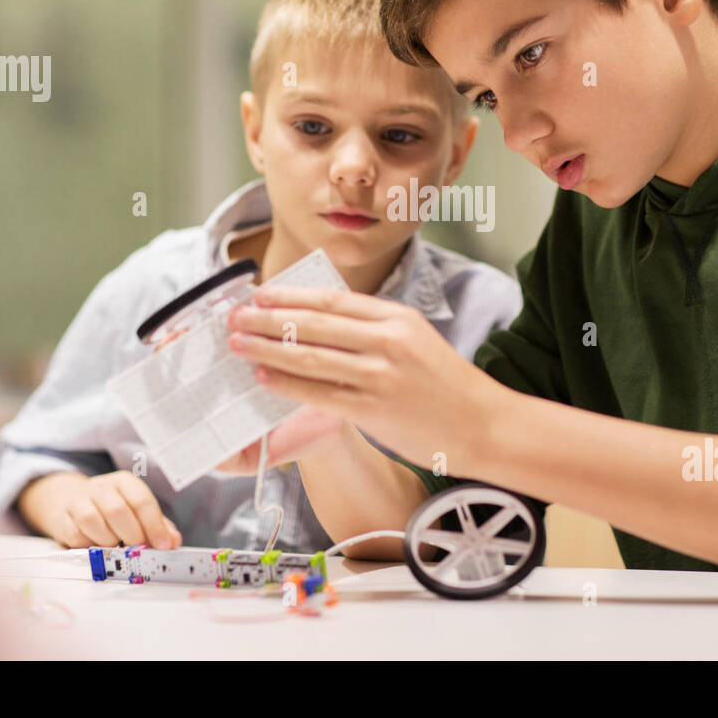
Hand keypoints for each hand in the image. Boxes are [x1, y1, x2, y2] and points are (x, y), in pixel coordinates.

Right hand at [18, 471, 182, 549]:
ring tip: (115, 547)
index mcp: (124, 482)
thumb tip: (173, 541)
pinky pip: (75, 534)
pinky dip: (88, 545)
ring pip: (92, 520)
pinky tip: (96, 546)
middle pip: (118, 510)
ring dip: (108, 540)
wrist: (67, 501)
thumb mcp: (135, 511)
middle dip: (132, 535)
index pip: (142, 500)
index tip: (163, 545)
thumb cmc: (109, 509)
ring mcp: (78, 501)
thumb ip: (156, 525)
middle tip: (139, 550)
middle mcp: (101, 487)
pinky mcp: (61, 517)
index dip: (155, 526)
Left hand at [225, 286, 504, 472]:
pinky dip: (286, 383)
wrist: (482, 424)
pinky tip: (263, 377)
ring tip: (237, 343)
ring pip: (310, 357)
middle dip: (267, 318)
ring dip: (267, 348)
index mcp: (398, 317)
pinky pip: (319, 393)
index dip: (290, 295)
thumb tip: (320, 322)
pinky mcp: (374, 410)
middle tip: (235, 316)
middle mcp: (388, 340)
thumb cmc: (446, 385)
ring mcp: (380, 375)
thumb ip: (374, 328)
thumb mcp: (416, 339)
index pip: (332, 299)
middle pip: (314, 323)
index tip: (260, 293)